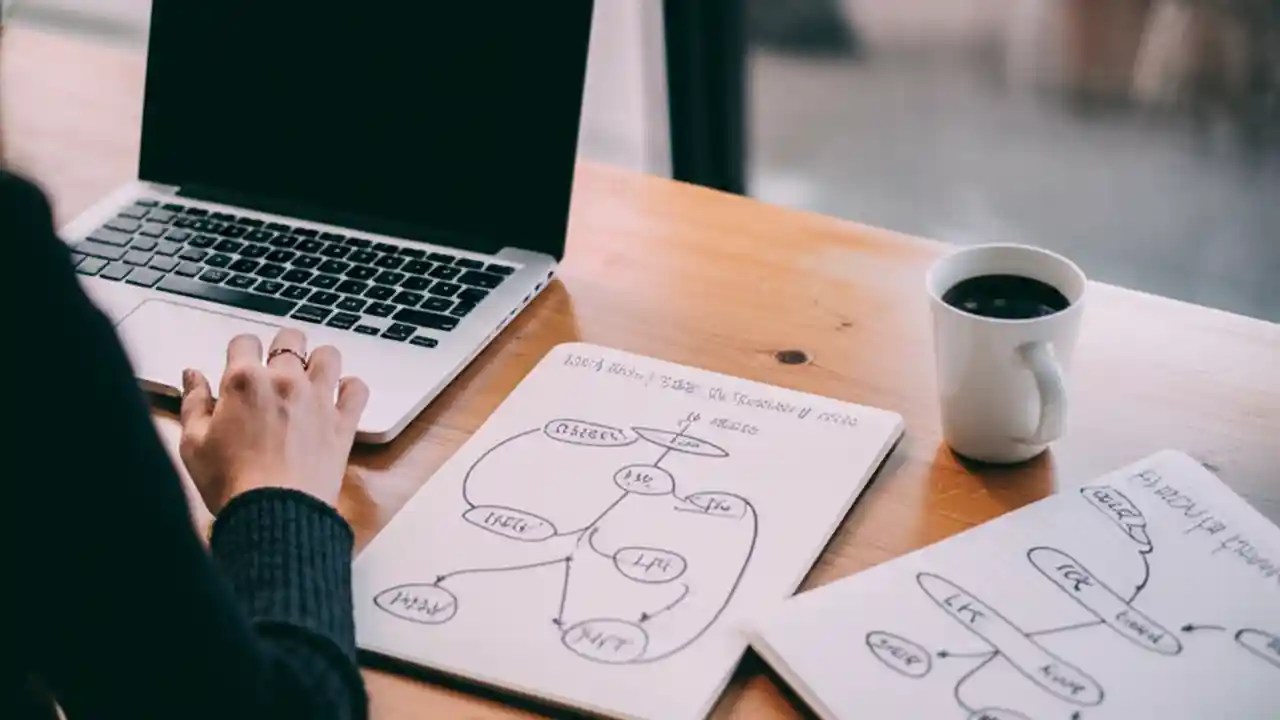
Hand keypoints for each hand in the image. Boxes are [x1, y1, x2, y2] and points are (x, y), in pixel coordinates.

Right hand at [179, 329, 369, 513]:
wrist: (274, 514)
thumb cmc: (230, 483)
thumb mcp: (193, 443)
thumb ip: (194, 402)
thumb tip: (192, 374)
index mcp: (245, 381)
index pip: (244, 341)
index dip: (241, 351)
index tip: (241, 365)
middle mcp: (285, 381)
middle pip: (290, 339)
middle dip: (282, 348)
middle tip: (276, 368)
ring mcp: (319, 399)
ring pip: (329, 355)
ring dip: (319, 362)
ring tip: (310, 378)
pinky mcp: (343, 422)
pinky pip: (358, 389)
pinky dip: (351, 389)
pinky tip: (339, 398)